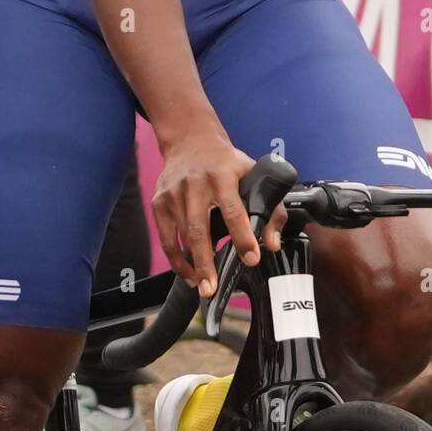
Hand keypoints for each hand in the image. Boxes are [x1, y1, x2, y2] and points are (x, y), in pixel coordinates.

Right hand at [153, 128, 286, 296]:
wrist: (191, 141)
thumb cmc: (227, 164)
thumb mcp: (254, 175)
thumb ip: (270, 208)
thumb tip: (272, 244)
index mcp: (223, 176)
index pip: (233, 210)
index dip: (242, 237)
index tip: (251, 259)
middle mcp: (195, 184)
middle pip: (199, 229)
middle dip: (206, 262)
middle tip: (212, 289)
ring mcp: (174, 193)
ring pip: (182, 237)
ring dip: (192, 266)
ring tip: (203, 287)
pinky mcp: (159, 202)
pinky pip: (166, 238)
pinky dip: (176, 259)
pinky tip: (188, 273)